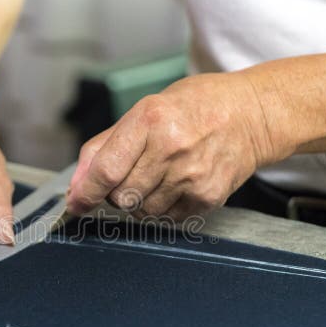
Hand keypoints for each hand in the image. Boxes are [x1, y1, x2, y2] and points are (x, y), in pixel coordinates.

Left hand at [66, 72, 284, 219]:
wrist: (250, 114)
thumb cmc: (193, 108)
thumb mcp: (144, 110)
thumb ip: (104, 147)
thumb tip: (77, 186)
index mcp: (150, 120)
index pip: (107, 170)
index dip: (85, 192)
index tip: (75, 204)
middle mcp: (172, 148)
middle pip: (121, 196)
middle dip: (116, 193)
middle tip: (131, 175)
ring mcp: (192, 175)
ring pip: (142, 212)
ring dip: (140, 202)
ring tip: (158, 176)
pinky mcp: (208, 197)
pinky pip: (168, 219)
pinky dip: (164, 208)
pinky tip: (177, 185)